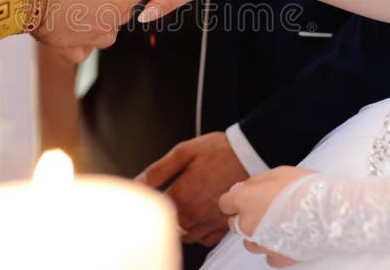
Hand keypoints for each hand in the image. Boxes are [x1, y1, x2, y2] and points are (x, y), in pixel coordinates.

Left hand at [136, 132, 247, 247]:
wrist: (251, 153)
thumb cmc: (219, 151)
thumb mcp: (183, 152)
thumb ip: (158, 170)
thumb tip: (138, 182)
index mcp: (182, 195)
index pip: (156, 209)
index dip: (153, 200)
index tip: (155, 193)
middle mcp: (196, 212)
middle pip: (170, 226)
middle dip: (168, 214)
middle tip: (173, 198)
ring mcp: (211, 220)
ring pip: (187, 236)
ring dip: (183, 225)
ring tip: (187, 208)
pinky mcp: (225, 223)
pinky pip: (207, 239)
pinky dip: (201, 233)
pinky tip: (200, 218)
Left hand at [218, 166, 315, 267]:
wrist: (329, 211)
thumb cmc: (304, 187)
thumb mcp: (277, 172)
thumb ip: (254, 182)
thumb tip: (241, 187)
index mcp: (245, 201)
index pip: (224, 203)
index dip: (235, 199)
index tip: (245, 198)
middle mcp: (248, 225)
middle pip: (234, 224)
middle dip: (244, 217)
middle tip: (264, 209)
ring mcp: (262, 244)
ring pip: (249, 242)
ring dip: (257, 234)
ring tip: (277, 224)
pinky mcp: (278, 257)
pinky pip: (268, 256)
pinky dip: (274, 248)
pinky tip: (286, 238)